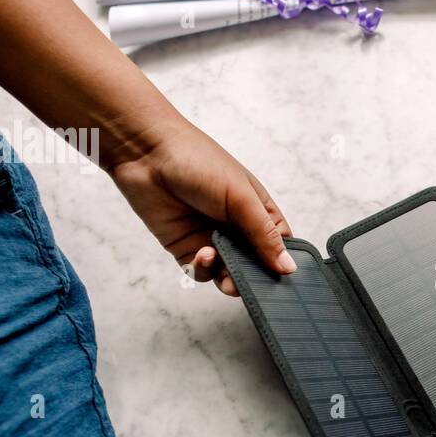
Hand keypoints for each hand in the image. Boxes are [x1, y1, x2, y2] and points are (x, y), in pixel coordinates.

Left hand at [105, 120, 295, 293]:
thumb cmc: (198, 161)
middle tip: (251, 282)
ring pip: (229, 273)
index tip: (282, 278)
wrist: (146, 153)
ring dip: (229, 278)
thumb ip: (265, 234)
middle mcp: (237, 227)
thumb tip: (289, 267)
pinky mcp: (186, 248)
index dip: (282, 263)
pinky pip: (202, 272)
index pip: (280, 245)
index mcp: (258, 210)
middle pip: (255, 265)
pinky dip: (205, 270)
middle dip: (254, 276)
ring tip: (226, 273)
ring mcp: (211, 238)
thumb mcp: (240, 197)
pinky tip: (202, 254)